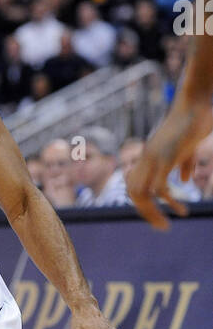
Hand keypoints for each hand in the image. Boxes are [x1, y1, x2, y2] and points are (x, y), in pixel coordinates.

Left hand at [127, 99, 212, 228]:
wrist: (195, 102)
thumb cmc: (194, 120)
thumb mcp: (187, 146)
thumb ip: (184, 162)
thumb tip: (184, 180)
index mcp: (150, 155)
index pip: (134, 183)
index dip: (142, 202)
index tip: (158, 215)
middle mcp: (147, 157)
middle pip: (133, 191)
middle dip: (145, 212)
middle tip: (162, 226)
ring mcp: (154, 157)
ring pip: (140, 193)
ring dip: (152, 213)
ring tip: (167, 225)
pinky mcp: (166, 157)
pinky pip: (159, 187)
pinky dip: (168, 203)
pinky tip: (181, 210)